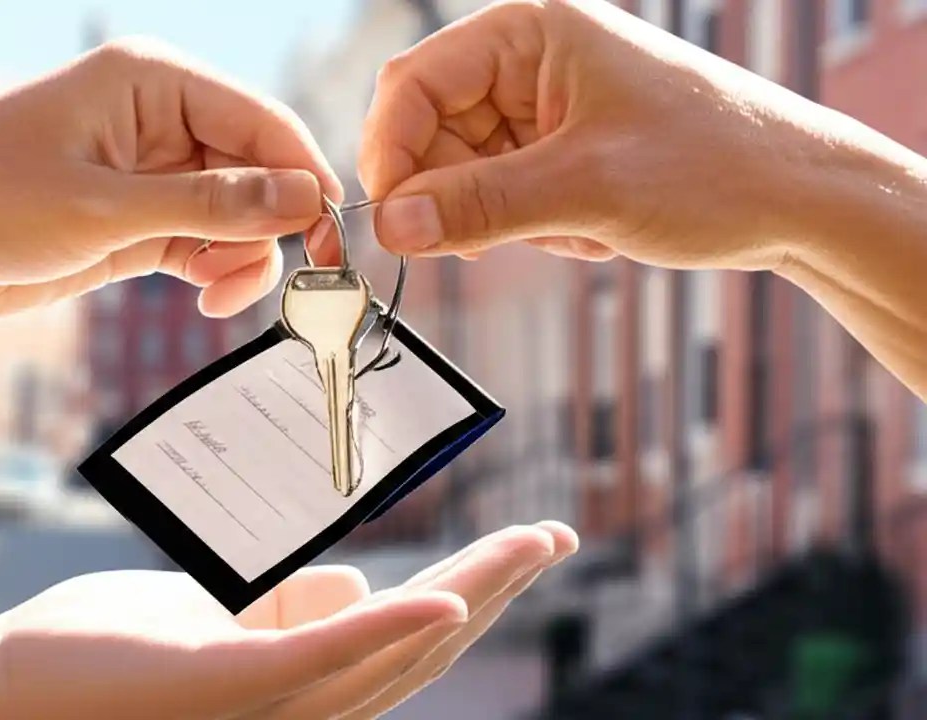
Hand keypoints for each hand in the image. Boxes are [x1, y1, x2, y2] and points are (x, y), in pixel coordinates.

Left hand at [0, 38, 340, 317]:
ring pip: (236, 214)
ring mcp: (147, 174)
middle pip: (258, 169)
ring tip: (218, 295)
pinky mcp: (132, 222)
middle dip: (275, 226)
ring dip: (244, 257)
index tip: (331, 239)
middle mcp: (158, 121)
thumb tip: (302, 199)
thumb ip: (209, 206)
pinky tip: (206, 297)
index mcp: (152, 82)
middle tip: (289, 283)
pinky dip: (216, 271)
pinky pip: (202, 243)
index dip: (305, 177)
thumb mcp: (102, 209)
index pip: (263, 121)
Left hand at [0, 523, 575, 718]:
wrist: (9, 685)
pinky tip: (437, 594)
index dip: (479, 598)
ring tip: (525, 549)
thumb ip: (291, 606)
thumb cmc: (108, 650)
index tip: (528, 548)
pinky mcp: (228, 686)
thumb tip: (358, 580)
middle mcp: (299, 707)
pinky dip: (385, 625)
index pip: (408, 639)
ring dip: (468, 598)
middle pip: (421, 647)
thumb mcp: (223, 617)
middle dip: (496, 592)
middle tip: (556, 537)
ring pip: (392, 651)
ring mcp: (267, 704)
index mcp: (299, 683)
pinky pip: (322, 657)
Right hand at [355, 0, 840, 270]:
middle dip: (451, 194)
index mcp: (531, 31)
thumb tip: (389, 225)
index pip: (414, 83)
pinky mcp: (558, 149)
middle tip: (488, 242)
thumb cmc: (716, 166)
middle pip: (429, 130)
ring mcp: (543, 106)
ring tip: (570, 228)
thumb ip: (478, 205)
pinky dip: (528, 225)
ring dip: (498, 217)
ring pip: (461, 171)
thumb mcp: (586, 189)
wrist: (800, 200)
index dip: (392, 153)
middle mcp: (529, 61)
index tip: (392, 220)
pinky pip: (500, 193)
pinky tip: (586, 230)